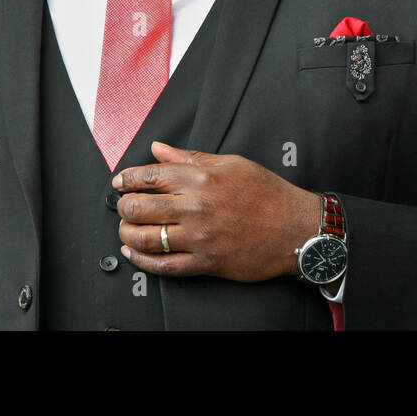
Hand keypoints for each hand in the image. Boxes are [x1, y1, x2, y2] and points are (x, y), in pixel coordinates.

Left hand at [114, 141, 322, 281]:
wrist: (296, 228)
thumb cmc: (268, 194)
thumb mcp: (232, 164)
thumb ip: (191, 158)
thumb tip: (159, 149)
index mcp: (202, 178)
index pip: (150, 176)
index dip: (128, 179)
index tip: (120, 182)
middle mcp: (197, 207)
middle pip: (140, 207)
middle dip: (124, 207)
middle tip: (123, 206)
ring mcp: (200, 237)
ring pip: (147, 238)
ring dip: (127, 234)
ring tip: (125, 229)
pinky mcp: (206, 262)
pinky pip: (165, 266)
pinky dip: (143, 261)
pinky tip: (135, 254)